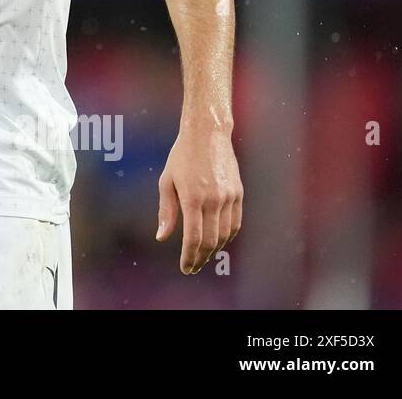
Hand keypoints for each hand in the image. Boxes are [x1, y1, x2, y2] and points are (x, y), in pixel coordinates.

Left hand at [155, 124, 242, 273]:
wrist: (207, 134)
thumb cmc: (181, 156)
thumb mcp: (166, 181)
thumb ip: (166, 211)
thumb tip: (162, 237)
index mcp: (192, 197)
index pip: (193, 238)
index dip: (189, 256)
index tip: (185, 267)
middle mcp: (213, 200)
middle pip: (210, 240)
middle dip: (201, 258)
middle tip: (193, 267)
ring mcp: (229, 197)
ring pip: (225, 234)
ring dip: (214, 250)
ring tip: (203, 257)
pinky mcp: (239, 193)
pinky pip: (236, 222)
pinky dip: (227, 236)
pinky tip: (218, 240)